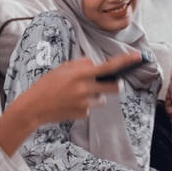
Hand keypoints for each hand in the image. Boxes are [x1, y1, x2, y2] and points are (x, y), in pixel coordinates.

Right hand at [17, 52, 137, 125]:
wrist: (34, 107)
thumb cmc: (46, 85)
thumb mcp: (62, 69)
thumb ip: (80, 65)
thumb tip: (95, 65)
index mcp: (80, 73)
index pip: (108, 66)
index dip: (124, 61)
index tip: (137, 56)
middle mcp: (85, 88)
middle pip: (113, 87)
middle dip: (116, 85)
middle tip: (113, 83)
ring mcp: (85, 102)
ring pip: (102, 99)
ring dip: (96, 96)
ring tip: (78, 95)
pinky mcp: (82, 114)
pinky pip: (91, 108)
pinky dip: (85, 106)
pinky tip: (71, 104)